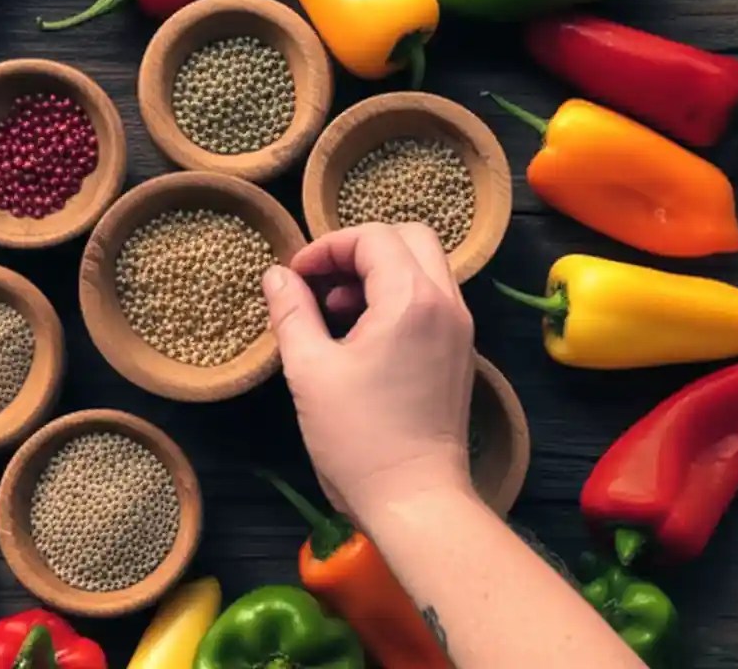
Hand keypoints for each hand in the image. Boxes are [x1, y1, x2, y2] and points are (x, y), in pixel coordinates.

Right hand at [262, 223, 475, 515]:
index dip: (327, 247)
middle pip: (409, 238)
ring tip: (337, 311)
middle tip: (322, 282)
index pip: (372, 238)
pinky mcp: (460, 354)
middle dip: (360, 249)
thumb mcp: (310, 371)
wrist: (415, 500)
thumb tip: (277, 276)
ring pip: (425, 267)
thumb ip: (292, 313)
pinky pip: (432, 300)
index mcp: (410, 299)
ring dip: (380, 272)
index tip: (295, 276)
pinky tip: (362, 337)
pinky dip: (398, 297)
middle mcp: (446, 303)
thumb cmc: (358, 438)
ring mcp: (460, 329)